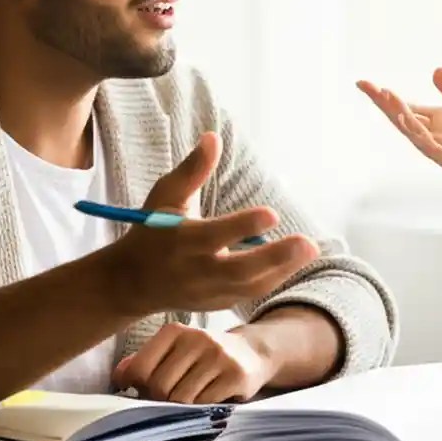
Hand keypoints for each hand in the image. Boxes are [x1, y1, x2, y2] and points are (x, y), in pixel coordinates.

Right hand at [101, 132, 319, 315]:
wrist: (132, 282)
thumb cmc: (152, 231)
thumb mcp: (166, 196)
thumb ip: (192, 169)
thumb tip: (214, 136)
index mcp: (181, 240)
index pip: (215, 235)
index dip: (243, 226)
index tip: (272, 214)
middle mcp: (194, 270)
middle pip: (238, 270)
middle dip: (275, 257)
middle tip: (307, 243)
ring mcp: (206, 292)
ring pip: (247, 287)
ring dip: (282, 270)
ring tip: (309, 250)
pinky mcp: (214, 304)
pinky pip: (247, 295)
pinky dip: (272, 280)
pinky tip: (294, 262)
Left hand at [112, 323, 273, 403]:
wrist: (252, 351)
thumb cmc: (204, 355)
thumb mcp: (176, 350)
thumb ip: (146, 360)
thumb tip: (118, 377)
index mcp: (175, 331)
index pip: (140, 369)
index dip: (136, 388)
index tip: (141, 392)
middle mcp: (196, 339)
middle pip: (159, 387)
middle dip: (159, 401)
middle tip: (167, 402)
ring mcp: (218, 356)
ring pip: (181, 398)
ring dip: (181, 408)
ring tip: (188, 402)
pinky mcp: (236, 375)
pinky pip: (205, 404)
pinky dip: (201, 410)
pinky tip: (207, 401)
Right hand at [357, 69, 441, 206]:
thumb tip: (434, 71)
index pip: (409, 108)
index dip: (388, 97)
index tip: (364, 83)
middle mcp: (440, 138)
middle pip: (405, 119)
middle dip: (385, 103)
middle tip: (364, 85)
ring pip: (415, 133)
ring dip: (398, 115)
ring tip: (383, 96)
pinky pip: (435, 148)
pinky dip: (420, 135)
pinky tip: (408, 120)